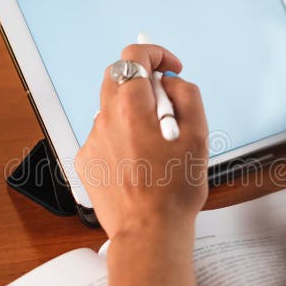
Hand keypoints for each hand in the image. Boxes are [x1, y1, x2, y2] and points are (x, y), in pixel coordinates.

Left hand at [75, 44, 208, 239]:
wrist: (149, 231)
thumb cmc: (174, 190)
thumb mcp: (198, 135)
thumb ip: (187, 96)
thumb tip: (171, 83)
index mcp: (132, 106)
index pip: (133, 56)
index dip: (155, 55)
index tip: (169, 69)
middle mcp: (106, 118)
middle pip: (117, 77)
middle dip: (141, 81)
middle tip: (164, 103)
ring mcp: (93, 139)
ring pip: (111, 109)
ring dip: (132, 113)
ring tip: (155, 144)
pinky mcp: (87, 160)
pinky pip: (104, 135)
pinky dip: (121, 138)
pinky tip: (139, 161)